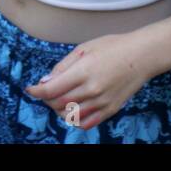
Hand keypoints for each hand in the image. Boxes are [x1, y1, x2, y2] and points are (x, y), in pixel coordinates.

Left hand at [24, 30, 157, 129]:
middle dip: (46, 99)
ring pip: (70, 116)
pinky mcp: (110, 110)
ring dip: (58, 110)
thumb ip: (63, 66)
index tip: (29, 89)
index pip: (51, 89)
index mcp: (83, 72)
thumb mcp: (83, 49)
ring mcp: (102, 102)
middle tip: (44, 91)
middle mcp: (91, 90)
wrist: (141, 56)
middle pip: (58, 104)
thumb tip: (45, 81)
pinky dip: (74, 120)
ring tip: (57, 99)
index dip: (36, 92)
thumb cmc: (112, 47)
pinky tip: (72, 110)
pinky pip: (87, 123)